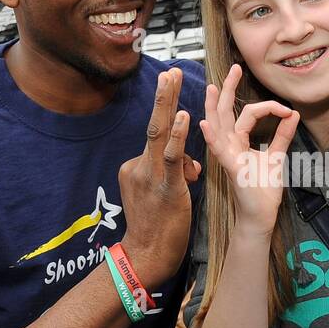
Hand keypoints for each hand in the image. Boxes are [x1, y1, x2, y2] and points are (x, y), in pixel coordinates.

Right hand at [118, 68, 202, 289]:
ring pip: (157, 134)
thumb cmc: (157, 228)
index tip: (168, 85)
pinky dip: (176, 135)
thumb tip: (190, 163)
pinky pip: (170, 158)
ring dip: (166, 104)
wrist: (146, 256)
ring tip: (173, 79)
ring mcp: (148, 176)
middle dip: (162, 96)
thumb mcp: (164, 194)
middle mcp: (139, 166)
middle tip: (170, 71)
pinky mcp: (164, 188)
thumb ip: (175, 173)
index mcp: (138, 167)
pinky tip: (183, 116)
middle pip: (152, 125)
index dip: (166, 113)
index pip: (158, 139)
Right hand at [198, 63, 298, 236]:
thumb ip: (282, 136)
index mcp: (238, 143)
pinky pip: (218, 150)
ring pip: (217, 127)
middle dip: (228, 90)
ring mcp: (228, 157)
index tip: (287, 111)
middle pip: (225, 113)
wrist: (261, 217)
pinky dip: (212, 136)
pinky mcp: (231, 169)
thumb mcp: (276, 157)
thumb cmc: (263, 190)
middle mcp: (230, 147)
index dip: (268, 108)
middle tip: (234, 68)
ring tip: (214, 87)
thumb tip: (292, 114)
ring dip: (214, 107)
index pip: (247, 115)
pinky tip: (205, 123)